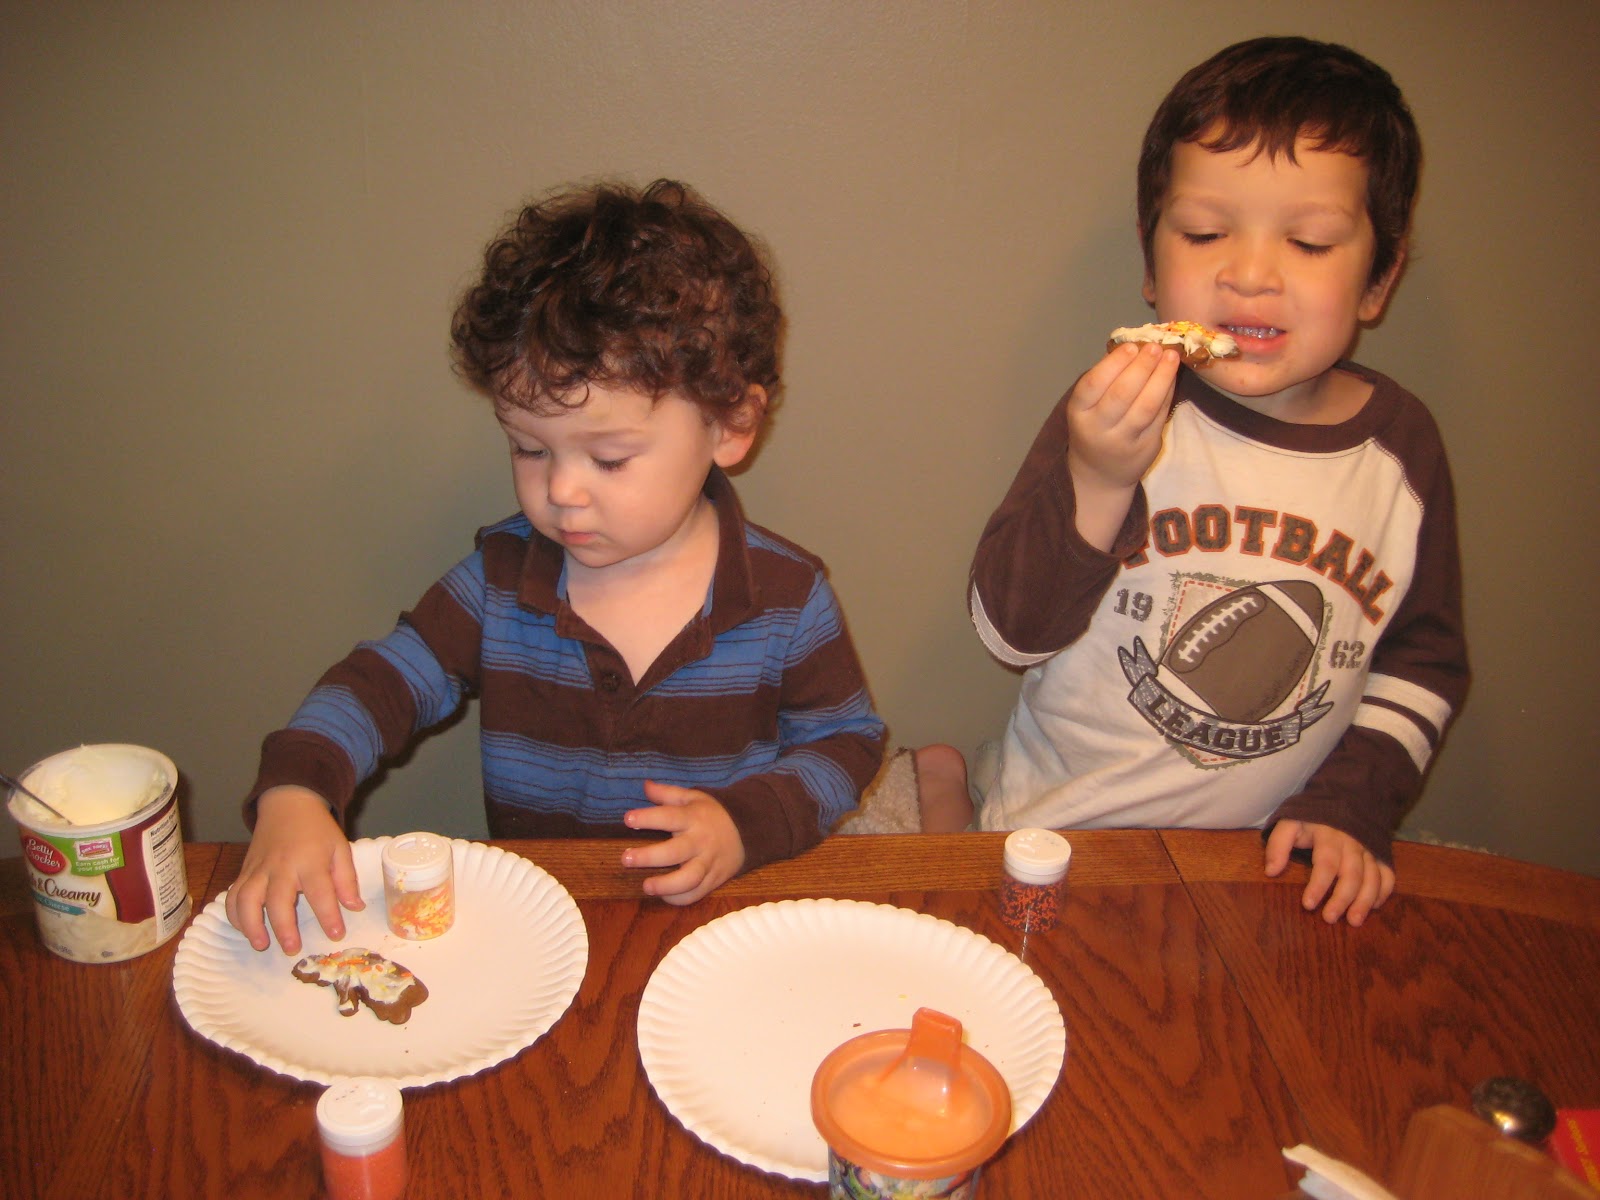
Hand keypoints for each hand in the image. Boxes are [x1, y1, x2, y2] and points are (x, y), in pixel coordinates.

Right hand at [224, 786, 363, 953]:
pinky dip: (233, 914)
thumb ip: (346, 879)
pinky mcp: (245, 871)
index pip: (320, 891)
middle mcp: (281, 866)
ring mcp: (259, 869)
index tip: (335, 935)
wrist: (288, 804)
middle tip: (291, 949)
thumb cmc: (317, 830)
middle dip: (283, 926)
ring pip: (246, 898)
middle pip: (278, 898)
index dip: (328, 915)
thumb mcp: (340, 848)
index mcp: (310, 860)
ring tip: (260, 944)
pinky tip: (243, 928)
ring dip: (250, 924)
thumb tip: (355, 907)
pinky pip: (233, 894)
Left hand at [621, 780, 745, 904]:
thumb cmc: (713, 814)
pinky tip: (664, 895)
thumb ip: (667, 793)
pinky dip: (679, 898)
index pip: (669, 816)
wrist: (748, 831)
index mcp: (694, 817)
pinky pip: (696, 894)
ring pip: (688, 879)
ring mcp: (708, 863)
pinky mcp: (714, 880)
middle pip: (675, 852)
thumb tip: (644, 785)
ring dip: (665, 885)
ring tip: (646, 886)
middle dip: (649, 857)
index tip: (627, 819)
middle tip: (625, 858)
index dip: (648, 818)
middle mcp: (700, 841)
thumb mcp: (693, 797)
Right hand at [1066, 342, 1179, 549]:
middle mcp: (1098, 430)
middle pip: (1121, 395)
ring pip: (1145, 407)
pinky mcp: (1146, 448)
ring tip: (1171, 357)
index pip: (1093, 385)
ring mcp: (1123, 442)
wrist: (1100, 474)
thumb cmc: (1094, 429)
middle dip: (1141, 367)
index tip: (1131, 346)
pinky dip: (1168, 393)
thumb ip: (1107, 381)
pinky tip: (1172, 376)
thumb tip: (1138, 346)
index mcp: (1079, 414)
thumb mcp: (1088, 407)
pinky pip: (1159, 416)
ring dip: (1161, 378)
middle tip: (1156, 347)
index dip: (1113, 364)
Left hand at [1264, 820, 1395, 926]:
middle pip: (1352, 874)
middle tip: (1329, 918)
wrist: (1343, 798)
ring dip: (1365, 900)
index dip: (1318, 885)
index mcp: (1329, 835)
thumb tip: (1271, 872)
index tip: (1308, 904)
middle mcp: (1353, 843)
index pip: (1326, 863)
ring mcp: (1369, 849)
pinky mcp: (1380, 854)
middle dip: (1342, 898)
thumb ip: (1277, 845)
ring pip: (1373, 877)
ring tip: (1354, 921)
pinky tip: (1373, 907)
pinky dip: (1383, 892)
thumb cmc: (1312, 817)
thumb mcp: (1290, 823)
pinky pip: (1388, 875)